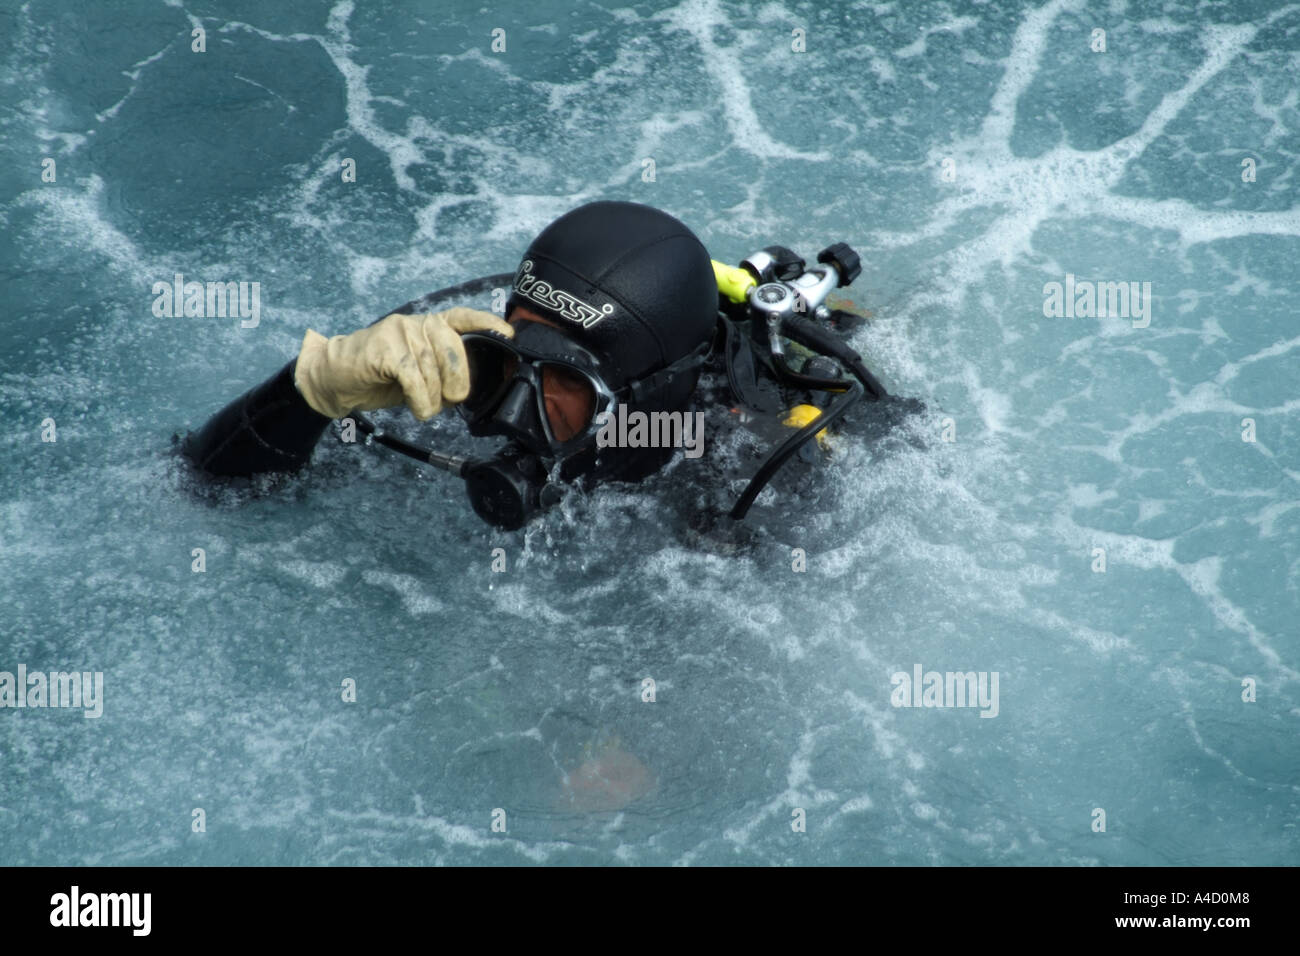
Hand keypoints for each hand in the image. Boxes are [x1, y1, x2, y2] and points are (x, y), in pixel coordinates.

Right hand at [294, 307, 512, 419]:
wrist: (334, 378)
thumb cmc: (380, 378)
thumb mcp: (419, 374)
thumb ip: (442, 373)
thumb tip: (467, 390)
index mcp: (428, 326)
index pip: (462, 317)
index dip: (487, 324)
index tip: (508, 335)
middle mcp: (416, 324)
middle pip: (455, 351)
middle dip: (458, 383)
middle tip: (449, 400)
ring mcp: (399, 332)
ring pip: (433, 370)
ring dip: (432, 399)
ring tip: (422, 406)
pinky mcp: (384, 349)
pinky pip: (414, 377)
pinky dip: (420, 399)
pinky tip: (415, 407)